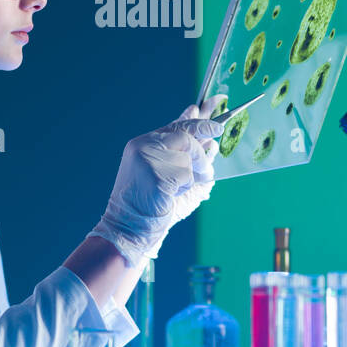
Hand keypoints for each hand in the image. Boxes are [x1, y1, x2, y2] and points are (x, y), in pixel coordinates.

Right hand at [90, 99, 223, 267]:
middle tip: (208, 168)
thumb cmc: (152, 204)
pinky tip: (168, 196)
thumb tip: (208, 138)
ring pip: (187, 159)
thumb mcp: (171, 174)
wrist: (129, 228)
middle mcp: (143, 145)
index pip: (177, 125)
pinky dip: (183, 189)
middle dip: (200, 154)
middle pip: (186, 136)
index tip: (217, 118)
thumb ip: (186, 155)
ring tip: (175, 191)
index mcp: (145, 143)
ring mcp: (146, 158)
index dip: (200, 121)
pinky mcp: (153, 174)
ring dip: (190, 178)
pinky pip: (185, 176)